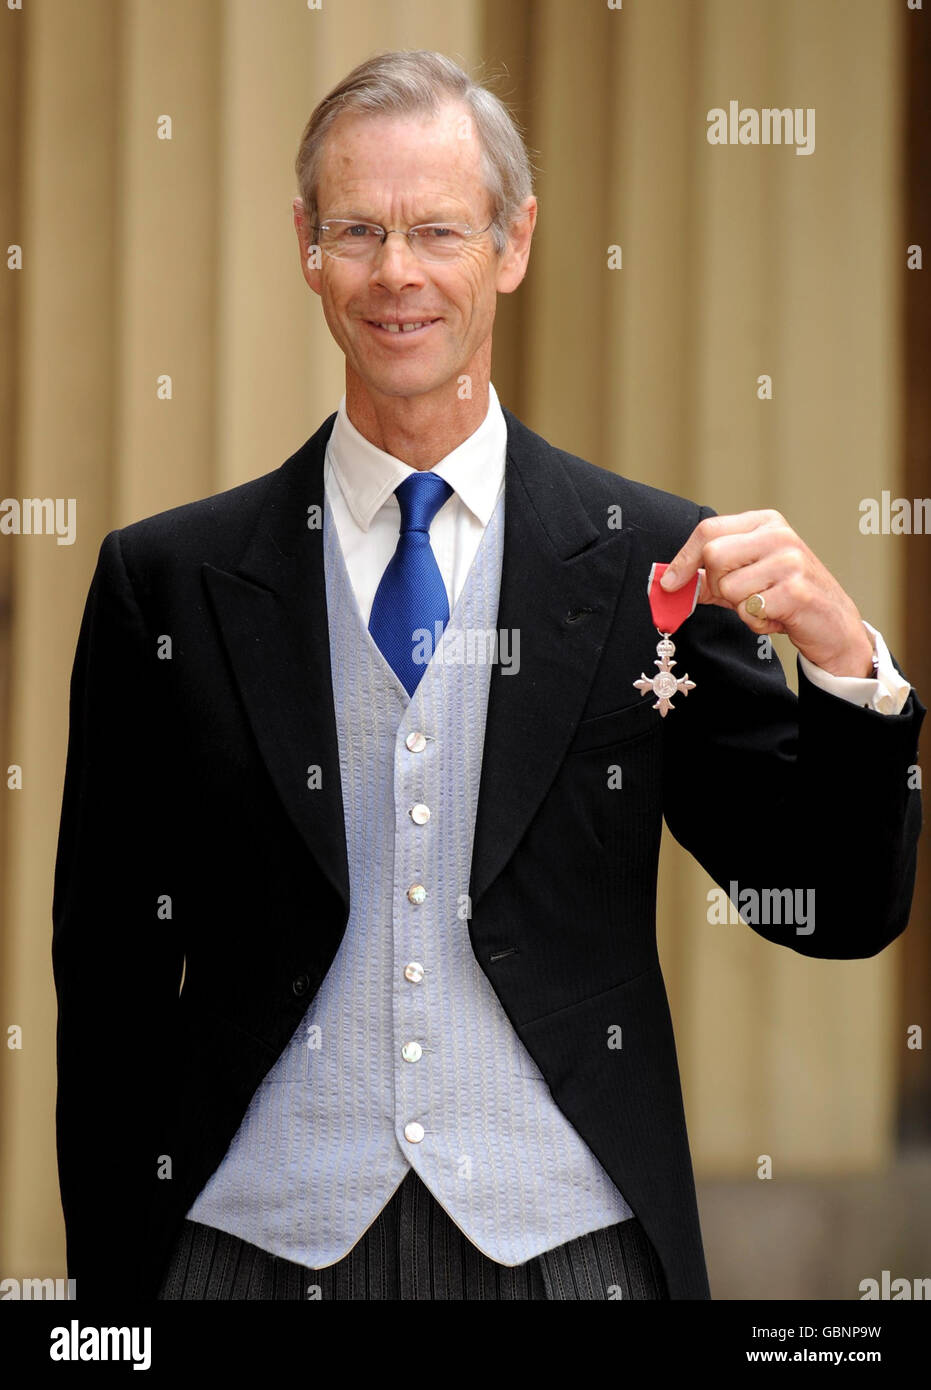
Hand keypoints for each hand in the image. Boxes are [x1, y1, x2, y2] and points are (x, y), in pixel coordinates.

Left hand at [660, 510, 874, 677]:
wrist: (834, 625)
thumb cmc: (785, 597)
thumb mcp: (749, 575)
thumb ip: (712, 574)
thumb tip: (669, 582)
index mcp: (765, 522)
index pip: (708, 530)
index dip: (683, 559)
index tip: (669, 582)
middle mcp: (779, 535)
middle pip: (713, 556)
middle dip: (716, 586)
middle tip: (740, 597)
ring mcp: (789, 561)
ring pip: (728, 587)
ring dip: (739, 608)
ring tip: (765, 606)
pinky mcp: (795, 591)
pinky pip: (747, 611)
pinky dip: (755, 623)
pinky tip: (776, 617)